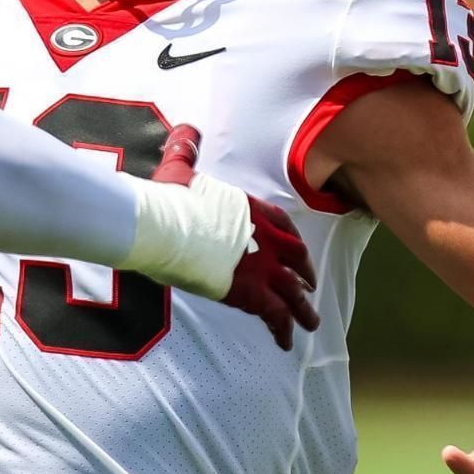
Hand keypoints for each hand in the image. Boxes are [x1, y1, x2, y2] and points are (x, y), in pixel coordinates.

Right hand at [153, 126, 321, 350]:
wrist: (160, 225)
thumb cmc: (166, 198)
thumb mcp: (177, 168)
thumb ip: (185, 150)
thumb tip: (185, 129)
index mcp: (249, 208)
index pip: (282, 224)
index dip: (291, 240)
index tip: (296, 251)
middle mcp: (262, 237)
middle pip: (295, 257)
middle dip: (303, 272)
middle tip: (309, 286)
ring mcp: (259, 265)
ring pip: (293, 291)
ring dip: (304, 308)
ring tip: (313, 323)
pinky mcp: (249, 291)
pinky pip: (275, 315)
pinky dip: (283, 330)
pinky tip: (286, 344)